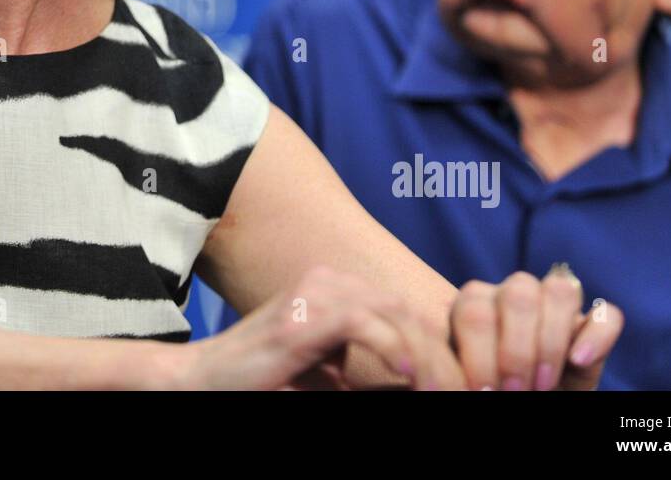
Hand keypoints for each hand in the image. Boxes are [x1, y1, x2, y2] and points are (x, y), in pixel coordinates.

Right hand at [171, 265, 466, 389]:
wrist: (203, 381)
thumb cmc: (265, 382)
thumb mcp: (328, 375)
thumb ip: (365, 372)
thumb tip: (422, 383)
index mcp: (335, 289)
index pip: (404, 312)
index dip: (439, 349)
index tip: (462, 384)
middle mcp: (327, 281)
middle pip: (406, 309)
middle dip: (442, 353)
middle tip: (467, 388)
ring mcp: (313, 293)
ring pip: (393, 312)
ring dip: (427, 355)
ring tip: (445, 388)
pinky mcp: (301, 315)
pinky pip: (361, 320)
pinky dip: (390, 345)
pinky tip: (407, 372)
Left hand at [448, 266, 623, 390]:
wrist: (519, 400)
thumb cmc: (487, 392)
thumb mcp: (461, 383)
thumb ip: (448, 373)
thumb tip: (436, 382)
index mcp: (472, 306)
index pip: (474, 308)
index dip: (479, 354)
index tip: (482, 393)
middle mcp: (511, 296)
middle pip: (516, 295)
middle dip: (516, 351)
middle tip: (514, 392)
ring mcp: (554, 307)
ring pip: (558, 291)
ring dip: (550, 342)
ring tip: (543, 385)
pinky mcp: (592, 327)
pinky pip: (606, 314)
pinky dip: (597, 335)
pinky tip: (579, 361)